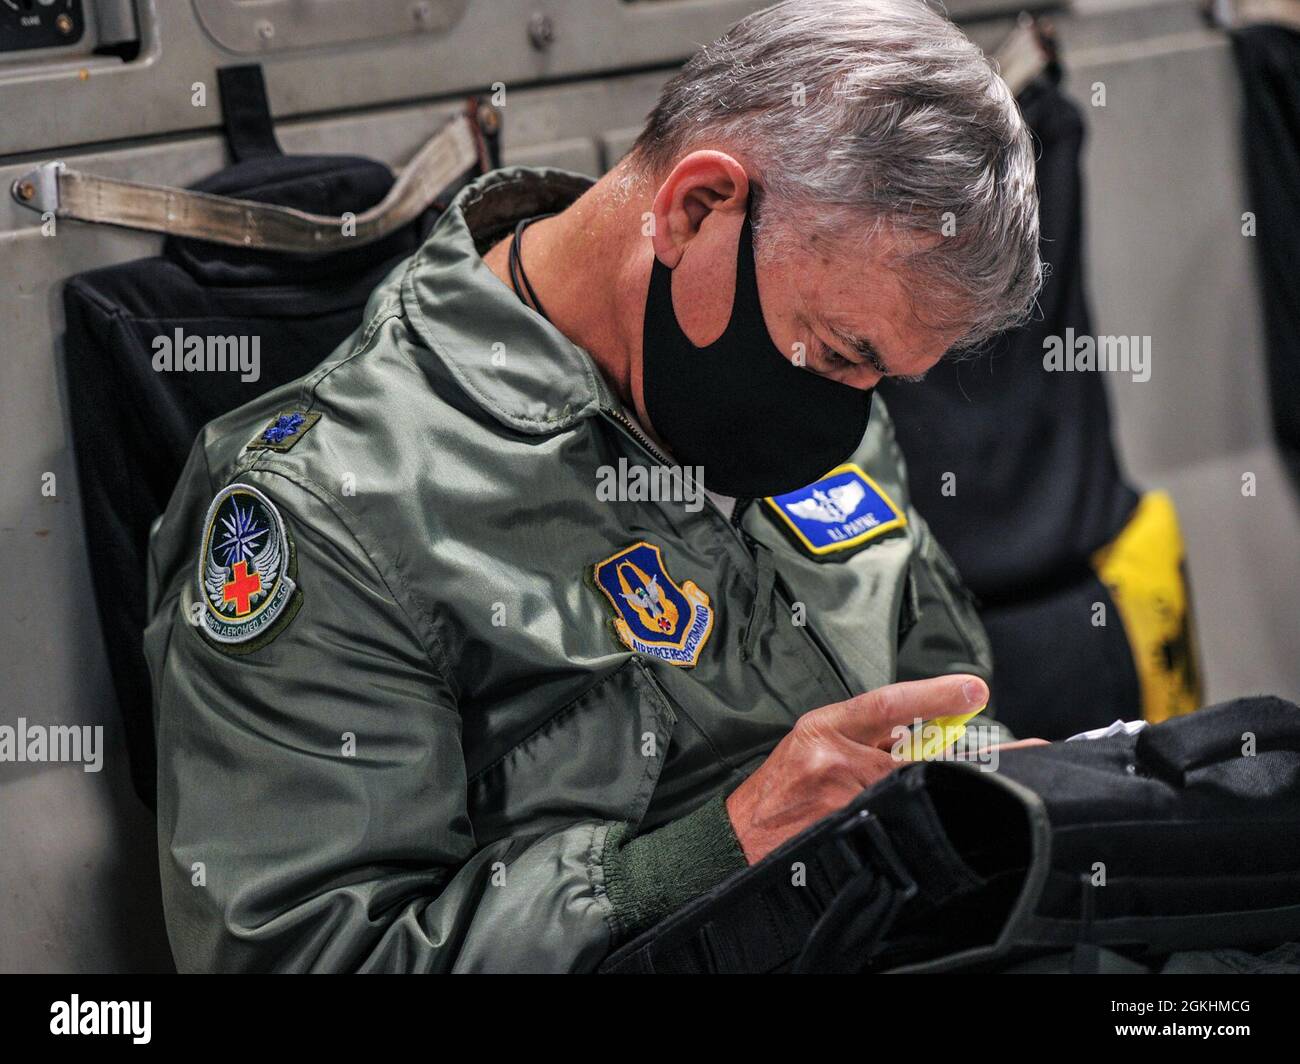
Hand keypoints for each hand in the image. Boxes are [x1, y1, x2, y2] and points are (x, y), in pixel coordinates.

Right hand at [725, 673, 988, 864]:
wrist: (739, 837)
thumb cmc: (781, 787)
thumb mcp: (814, 741)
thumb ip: (866, 734)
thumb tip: (927, 730)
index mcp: (826, 726)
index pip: (888, 704)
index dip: (934, 695)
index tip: (976, 690)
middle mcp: (835, 759)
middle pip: (918, 756)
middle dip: (968, 758)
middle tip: (1024, 750)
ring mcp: (843, 800)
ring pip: (913, 792)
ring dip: (944, 794)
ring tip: (967, 793)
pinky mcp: (848, 833)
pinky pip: (898, 823)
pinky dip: (920, 822)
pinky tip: (934, 824)